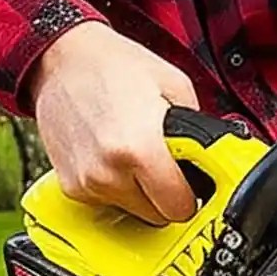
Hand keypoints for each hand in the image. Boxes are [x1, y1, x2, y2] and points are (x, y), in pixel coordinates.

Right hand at [27, 22, 199, 225]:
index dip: (191, 195)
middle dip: (166, 194)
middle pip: (158, 216)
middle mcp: (109, 173)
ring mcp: (87, 183)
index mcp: (140, 149)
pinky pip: (107, 201)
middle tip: (163, 164)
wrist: (62, 59)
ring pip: (133, 211)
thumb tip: (214, 158)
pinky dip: (115, 186)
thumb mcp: (175, 86)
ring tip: (134, 154)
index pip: (180, 208)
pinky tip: (112, 156)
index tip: (190, 183)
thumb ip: (198, 130)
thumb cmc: (114, 66)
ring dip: (140, 191)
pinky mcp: (70, 187)